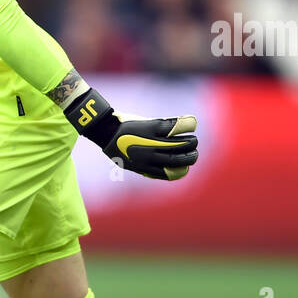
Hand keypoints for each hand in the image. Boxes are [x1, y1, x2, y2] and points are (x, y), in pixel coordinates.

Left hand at [66, 88, 198, 180]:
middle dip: (191, 155)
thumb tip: (163, 167)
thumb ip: (147, 165)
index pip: (172, 174)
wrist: (105, 130)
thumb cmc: (117, 146)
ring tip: (191, 137)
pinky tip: (190, 123)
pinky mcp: (153, 127)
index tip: (184, 165)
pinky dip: (188, 124)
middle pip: (182, 159)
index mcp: (146, 168)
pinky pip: (177, 126)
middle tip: (192, 149)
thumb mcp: (130, 162)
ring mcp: (153, 142)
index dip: (182, 169)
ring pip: (183, 143)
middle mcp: (151, 157)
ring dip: (191, 140)